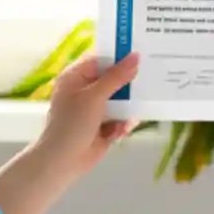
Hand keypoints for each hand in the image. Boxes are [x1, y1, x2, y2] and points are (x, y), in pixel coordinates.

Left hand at [36, 52, 140, 174]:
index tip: (141, 52)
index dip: (118, 56)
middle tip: (151, 76)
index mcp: (75, 77)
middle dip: (129, 82)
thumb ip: (116, 77)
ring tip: (142, 105)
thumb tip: (135, 57)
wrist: (63, 161)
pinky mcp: (103, 127)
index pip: (100, 60)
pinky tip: (123, 129)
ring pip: (119, 101)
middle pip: (113, 80)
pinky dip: (123, 123)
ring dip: (128, 106)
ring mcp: (94, 110)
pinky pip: (120, 119)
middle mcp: (84, 91)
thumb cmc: (73, 123)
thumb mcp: (94, 96)